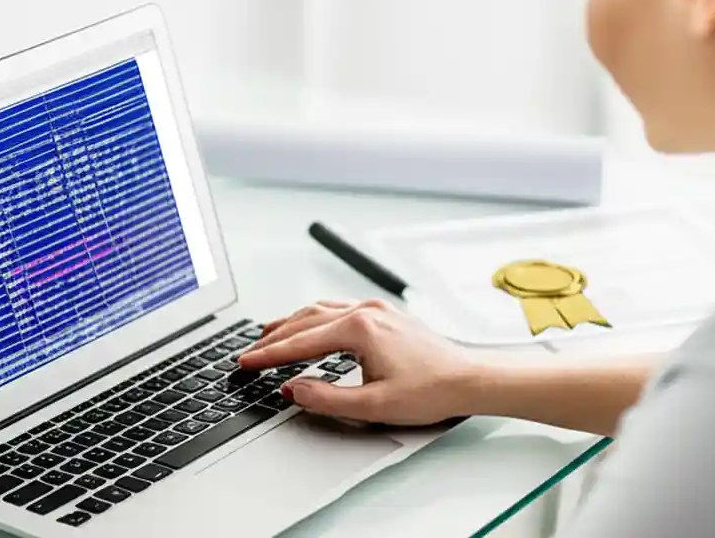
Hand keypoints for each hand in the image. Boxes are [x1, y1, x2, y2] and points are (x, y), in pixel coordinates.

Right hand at [236, 299, 478, 424]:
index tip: (245, 363)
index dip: (269, 355)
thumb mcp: (373, 406)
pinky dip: (313, 317)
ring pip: (319, 310)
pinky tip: (308, 325)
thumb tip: (293, 389)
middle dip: (274, 338)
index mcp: (359, 329)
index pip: (300, 342)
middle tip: (249, 353)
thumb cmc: (431, 391)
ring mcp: (375, 309)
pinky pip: (337, 309)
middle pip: (305, 320)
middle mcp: (365, 311)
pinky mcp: (384, 314)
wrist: (469, 379)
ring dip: (291, 323)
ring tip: (267, 335)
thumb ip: (327, 398)